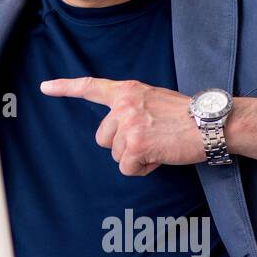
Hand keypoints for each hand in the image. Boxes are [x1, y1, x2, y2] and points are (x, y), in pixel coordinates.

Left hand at [39, 76, 205, 175]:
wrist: (211, 124)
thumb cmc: (187, 116)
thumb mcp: (154, 99)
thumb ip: (132, 107)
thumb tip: (119, 127)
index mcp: (127, 91)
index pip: (91, 87)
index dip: (66, 88)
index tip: (45, 88)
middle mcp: (123, 105)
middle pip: (104, 138)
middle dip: (123, 145)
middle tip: (151, 138)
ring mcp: (128, 125)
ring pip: (116, 155)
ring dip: (136, 157)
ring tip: (160, 145)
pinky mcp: (136, 146)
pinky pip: (127, 168)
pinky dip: (143, 169)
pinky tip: (160, 156)